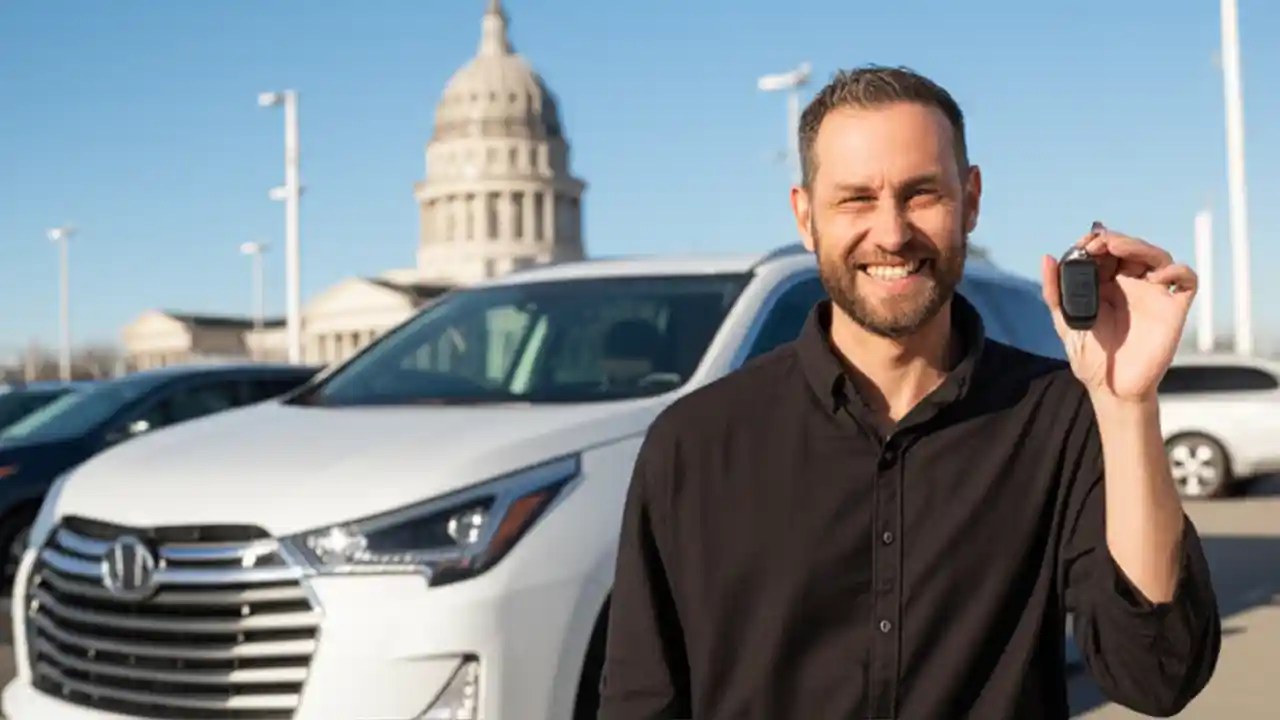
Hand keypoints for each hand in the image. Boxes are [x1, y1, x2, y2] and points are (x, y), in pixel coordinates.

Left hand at [1041, 224, 1197, 402]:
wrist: (1112, 387)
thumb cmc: (1090, 355)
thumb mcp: (1064, 321)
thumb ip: (1054, 291)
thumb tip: (1046, 257)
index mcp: (1106, 285)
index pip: (1106, 252)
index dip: (1097, 243)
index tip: (1084, 244)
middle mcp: (1132, 285)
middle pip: (1132, 249)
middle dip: (1116, 241)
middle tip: (1100, 244)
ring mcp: (1154, 295)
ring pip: (1157, 257)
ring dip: (1139, 247)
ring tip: (1118, 248)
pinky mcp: (1174, 309)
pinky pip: (1187, 280)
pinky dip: (1177, 271)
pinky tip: (1155, 277)